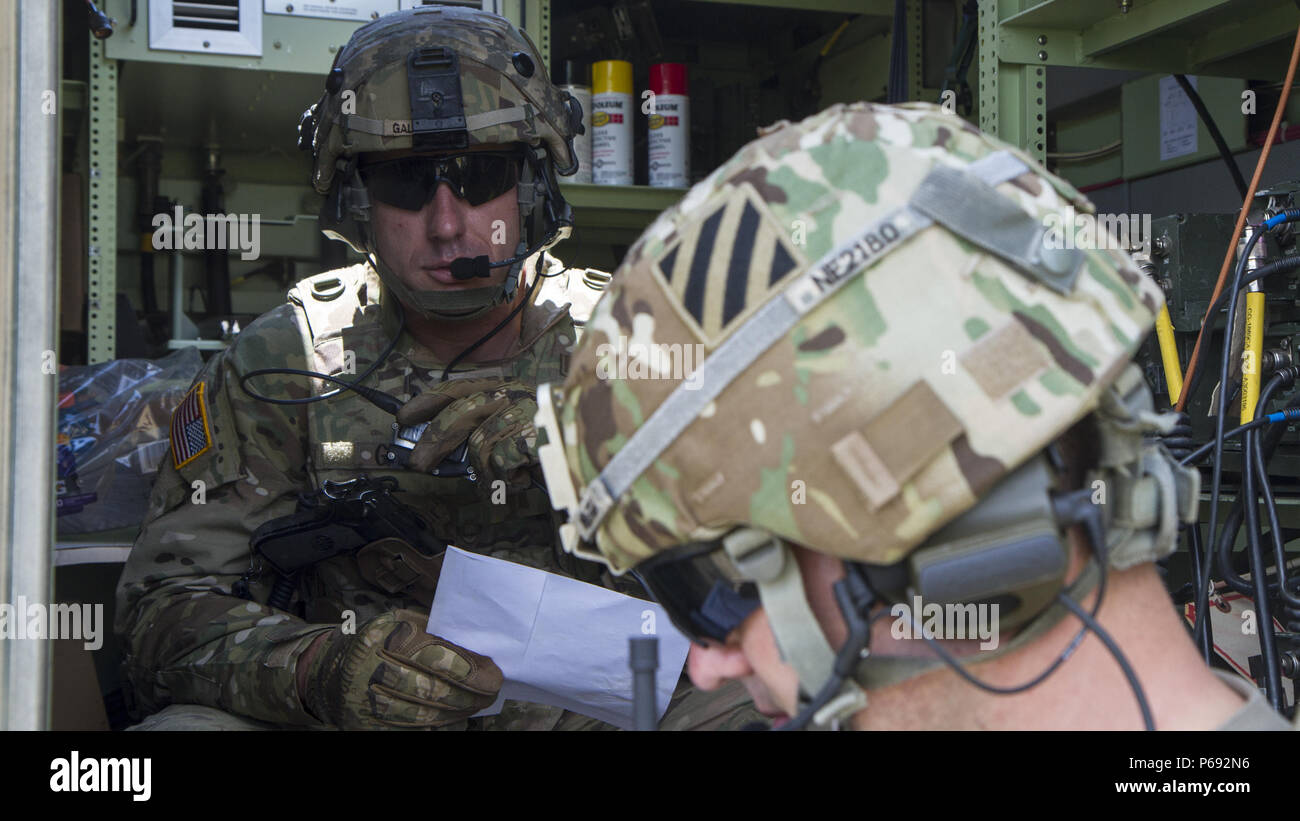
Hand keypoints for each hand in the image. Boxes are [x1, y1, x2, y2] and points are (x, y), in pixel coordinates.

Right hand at [299, 609, 501, 728]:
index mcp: (382, 636)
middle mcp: (371, 668)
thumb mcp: (398, 624)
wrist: (327, 671)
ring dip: (458, 711)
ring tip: (478, 704)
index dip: (469, 667)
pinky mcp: (365, 725)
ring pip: (423, 712)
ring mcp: (366, 700)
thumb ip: (432, 631)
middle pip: (432, 686)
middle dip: (470, 691)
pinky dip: (438, 727)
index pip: (435, 654)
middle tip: (492, 690)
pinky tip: (457, 719)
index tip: (493, 672)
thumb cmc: (376, 643)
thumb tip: (477, 647)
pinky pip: (409, 730)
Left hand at [396, 378, 538, 489]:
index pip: (458, 388)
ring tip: (496, 481)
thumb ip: (483, 429)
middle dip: (435, 441)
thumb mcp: (514, 427)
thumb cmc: (552, 440)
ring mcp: (526, 412)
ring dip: (483, 472)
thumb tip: (444, 448)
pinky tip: (519, 478)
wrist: (597, 440)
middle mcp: (514, 394)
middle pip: (461, 413)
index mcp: (506, 387)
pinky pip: (500, 462)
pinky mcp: (535, 434)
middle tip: (419, 463)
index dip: (427, 402)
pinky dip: (505, 478)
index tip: (404, 417)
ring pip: (480, 444)